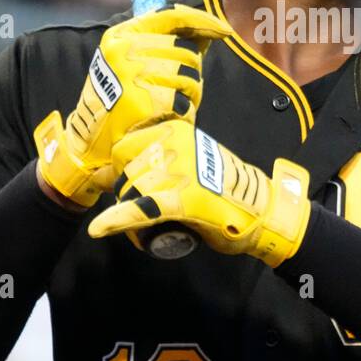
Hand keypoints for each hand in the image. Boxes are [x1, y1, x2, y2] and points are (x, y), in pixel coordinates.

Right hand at [34, 5, 233, 207]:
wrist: (91, 146)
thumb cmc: (119, 105)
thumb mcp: (131, 66)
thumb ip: (165, 45)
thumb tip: (207, 31)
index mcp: (119, 37)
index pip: (171, 16)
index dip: (202, 21)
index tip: (224, 30)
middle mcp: (125, 50)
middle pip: (185, 49)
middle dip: (189, 70)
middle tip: (171, 91)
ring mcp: (135, 74)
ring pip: (190, 72)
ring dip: (188, 91)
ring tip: (165, 105)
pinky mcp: (148, 99)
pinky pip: (186, 98)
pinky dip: (183, 110)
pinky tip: (165, 118)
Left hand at [87, 120, 311, 267]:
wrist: (260, 209)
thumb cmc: (222, 188)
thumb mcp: (189, 161)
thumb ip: (159, 160)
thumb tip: (107, 171)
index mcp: (174, 130)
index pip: (125, 149)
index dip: (123, 171)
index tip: (132, 184)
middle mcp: (173, 145)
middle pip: (125, 174)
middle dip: (127, 196)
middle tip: (147, 213)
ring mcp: (176, 172)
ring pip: (130, 194)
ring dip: (130, 217)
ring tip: (149, 230)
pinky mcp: (181, 200)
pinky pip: (141, 209)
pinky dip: (118, 220)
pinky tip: (100, 229)